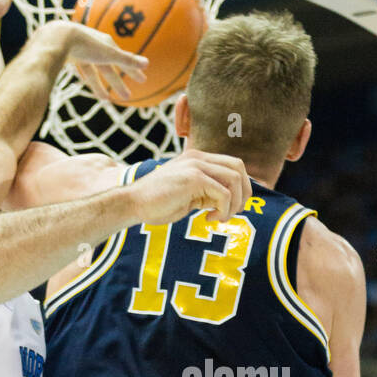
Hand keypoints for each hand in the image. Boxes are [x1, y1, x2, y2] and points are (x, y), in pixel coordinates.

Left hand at [66, 22, 148, 101]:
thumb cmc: (85, 45)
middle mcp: (94, 45)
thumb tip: (148, 64)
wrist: (57, 39)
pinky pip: (81, 71)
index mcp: (105, 43)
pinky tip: (89, 87)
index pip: (123, 59)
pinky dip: (88, 80)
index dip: (132, 70)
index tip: (143, 81)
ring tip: (107, 101)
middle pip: (108, 68)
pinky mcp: (67, 56)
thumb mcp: (108, 54)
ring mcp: (80, 51)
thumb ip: (127, 60)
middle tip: (127, 97)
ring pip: (94, 72)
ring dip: (101, 86)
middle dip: (118, 83)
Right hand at [127, 148, 250, 225]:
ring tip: (220, 218)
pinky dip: (223, 210)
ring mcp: (196, 165)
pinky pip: (224, 194)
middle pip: (238, 167)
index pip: (232, 165)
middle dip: (243, 193)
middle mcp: (198, 158)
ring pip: (235, 180)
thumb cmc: (158, 204)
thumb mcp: (190, 196)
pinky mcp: (194, 178)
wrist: (133, 204)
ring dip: (234, 203)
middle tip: (233, 212)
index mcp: (197, 159)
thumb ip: (208, 193)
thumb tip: (231, 202)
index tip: (229, 208)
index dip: (239, 187)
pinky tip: (209, 218)